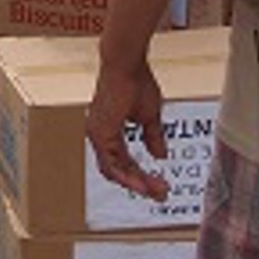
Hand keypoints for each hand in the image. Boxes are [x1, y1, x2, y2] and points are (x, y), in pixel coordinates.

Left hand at [85, 58, 170, 200]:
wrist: (126, 64)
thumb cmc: (135, 81)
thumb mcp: (149, 116)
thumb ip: (152, 137)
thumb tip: (159, 155)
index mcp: (109, 131)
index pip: (122, 162)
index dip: (140, 176)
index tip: (159, 185)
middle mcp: (100, 135)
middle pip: (117, 170)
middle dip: (140, 184)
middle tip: (161, 194)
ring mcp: (97, 134)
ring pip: (113, 170)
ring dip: (135, 183)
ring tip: (156, 191)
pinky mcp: (99, 133)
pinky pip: (110, 163)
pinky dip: (127, 176)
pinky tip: (142, 184)